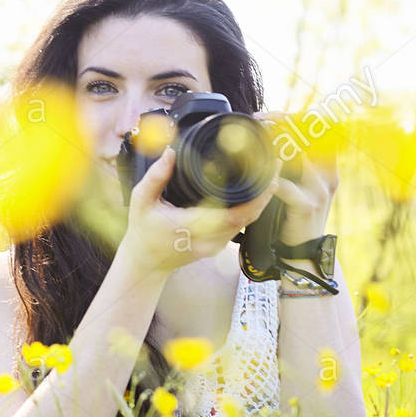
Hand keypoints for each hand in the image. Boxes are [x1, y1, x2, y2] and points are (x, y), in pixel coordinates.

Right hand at [119, 146, 281, 273]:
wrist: (145, 264)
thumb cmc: (142, 232)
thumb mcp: (141, 201)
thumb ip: (156, 176)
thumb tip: (170, 152)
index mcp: (191, 226)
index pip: (234, 213)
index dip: (256, 197)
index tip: (267, 174)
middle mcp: (207, 239)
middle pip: (248, 217)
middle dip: (266, 193)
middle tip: (275, 167)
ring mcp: (214, 246)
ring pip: (247, 223)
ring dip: (261, 201)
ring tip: (269, 176)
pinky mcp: (216, 247)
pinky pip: (239, 227)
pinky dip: (250, 210)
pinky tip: (255, 194)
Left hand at [255, 110, 337, 244]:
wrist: (303, 253)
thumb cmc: (294, 217)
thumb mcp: (299, 187)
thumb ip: (292, 167)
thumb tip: (269, 143)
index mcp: (328, 168)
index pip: (319, 131)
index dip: (295, 118)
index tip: (270, 115)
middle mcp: (328, 175)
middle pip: (311, 137)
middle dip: (284, 123)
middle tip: (261, 119)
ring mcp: (319, 190)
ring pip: (300, 157)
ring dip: (275, 146)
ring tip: (255, 139)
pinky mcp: (307, 206)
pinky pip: (286, 187)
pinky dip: (270, 179)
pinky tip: (258, 174)